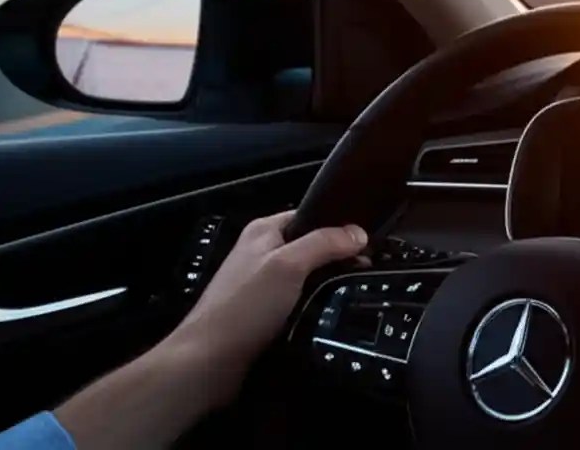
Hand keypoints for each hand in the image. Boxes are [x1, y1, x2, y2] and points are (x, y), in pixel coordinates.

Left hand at [167, 210, 368, 401]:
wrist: (208, 362)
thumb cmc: (246, 306)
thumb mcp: (288, 265)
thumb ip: (324, 243)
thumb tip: (360, 232)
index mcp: (264, 231)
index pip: (310, 216)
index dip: (339, 226)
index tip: (370, 243)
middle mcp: (261, 252)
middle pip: (310, 246)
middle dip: (338, 257)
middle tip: (371, 270)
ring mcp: (261, 285)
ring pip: (307, 277)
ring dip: (329, 284)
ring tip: (360, 291)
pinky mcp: (264, 313)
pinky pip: (299, 301)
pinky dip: (316, 306)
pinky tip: (334, 314)